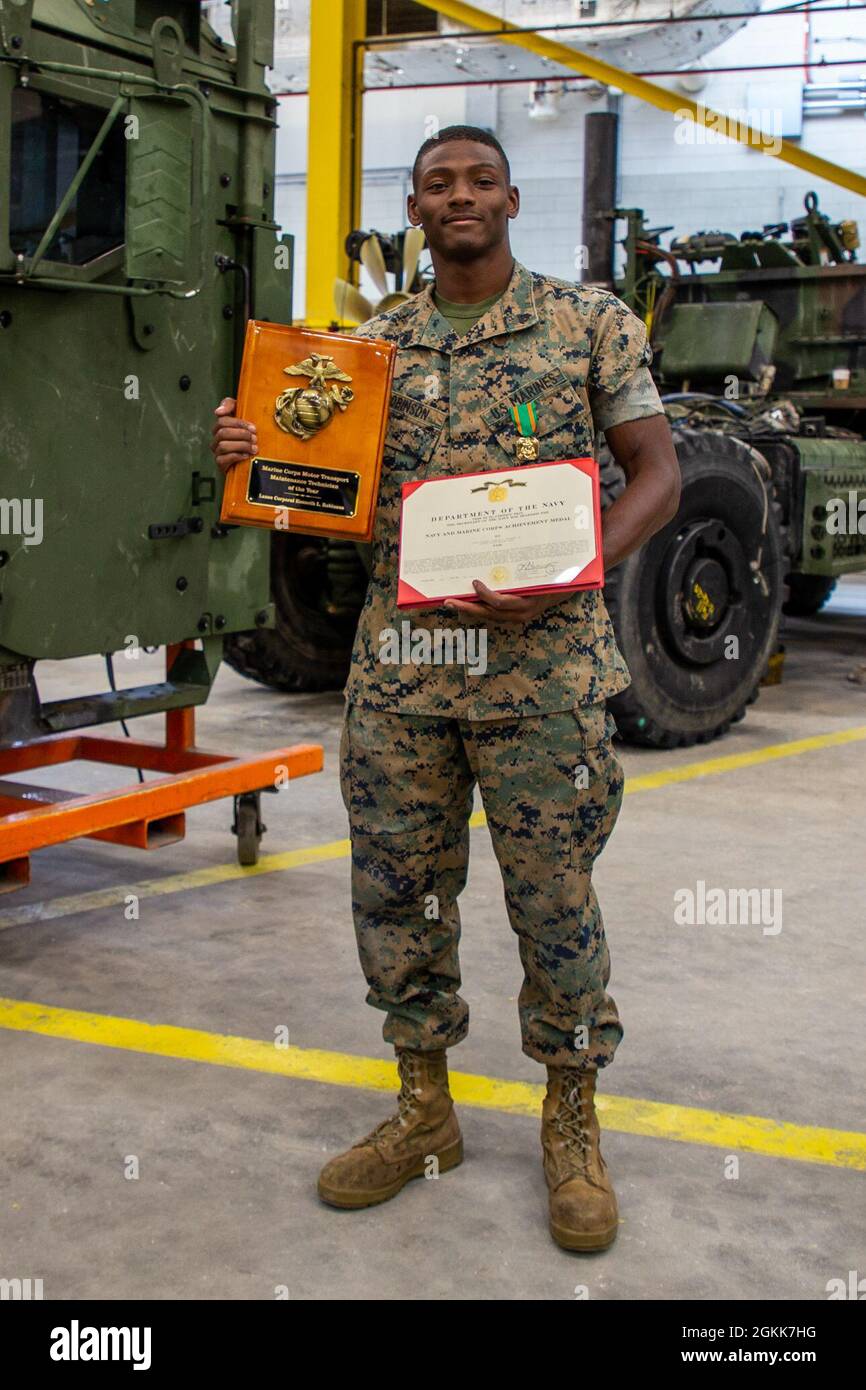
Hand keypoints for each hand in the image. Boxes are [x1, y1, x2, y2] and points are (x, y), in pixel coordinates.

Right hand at [211, 397, 257, 475]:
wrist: (254, 460)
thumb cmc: (251, 436)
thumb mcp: (246, 417)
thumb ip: (231, 406)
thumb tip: (218, 411)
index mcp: (222, 425)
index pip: (223, 419)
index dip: (238, 423)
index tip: (253, 428)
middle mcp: (217, 437)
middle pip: (223, 432)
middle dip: (241, 435)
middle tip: (255, 438)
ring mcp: (217, 450)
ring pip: (223, 445)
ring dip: (241, 446)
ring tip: (254, 448)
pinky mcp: (220, 463)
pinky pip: (222, 459)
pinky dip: (236, 457)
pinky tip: (247, 456)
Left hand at [443, 579, 562, 624]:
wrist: (565, 590)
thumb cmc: (552, 578)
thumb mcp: (541, 572)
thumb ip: (523, 570)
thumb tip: (502, 558)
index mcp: (527, 602)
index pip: (501, 602)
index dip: (485, 594)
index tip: (475, 582)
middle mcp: (520, 613)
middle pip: (489, 612)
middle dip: (467, 607)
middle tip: (449, 602)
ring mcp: (516, 617)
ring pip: (488, 615)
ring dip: (469, 609)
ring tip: (452, 603)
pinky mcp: (512, 616)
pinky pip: (492, 614)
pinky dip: (478, 609)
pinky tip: (465, 603)